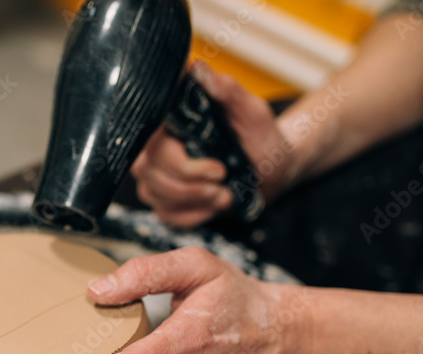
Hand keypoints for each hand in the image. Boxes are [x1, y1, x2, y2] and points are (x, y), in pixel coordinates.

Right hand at [130, 60, 295, 227]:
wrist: (272, 170)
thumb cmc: (261, 138)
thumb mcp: (251, 111)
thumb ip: (226, 90)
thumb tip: (197, 68)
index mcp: (170, 123)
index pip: (153, 146)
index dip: (183, 164)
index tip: (219, 168)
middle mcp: (156, 148)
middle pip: (150, 173)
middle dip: (192, 187)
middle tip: (224, 184)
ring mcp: (156, 176)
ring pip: (155, 196)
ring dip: (195, 202)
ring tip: (224, 195)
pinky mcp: (164, 201)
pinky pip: (165, 216)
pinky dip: (193, 217)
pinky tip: (212, 206)